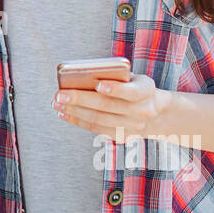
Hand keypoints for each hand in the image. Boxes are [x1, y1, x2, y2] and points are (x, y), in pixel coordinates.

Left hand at [51, 73, 171, 142]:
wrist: (155, 113)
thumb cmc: (135, 87)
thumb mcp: (133, 78)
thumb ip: (115, 76)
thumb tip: (83, 75)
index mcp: (146, 92)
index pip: (131, 92)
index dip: (115, 89)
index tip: (98, 85)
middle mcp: (141, 111)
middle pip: (108, 106)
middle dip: (81, 100)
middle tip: (60, 94)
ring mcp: (132, 127)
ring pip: (99, 120)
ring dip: (75, 111)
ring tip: (57, 103)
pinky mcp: (121, 136)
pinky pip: (96, 129)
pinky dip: (78, 120)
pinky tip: (64, 113)